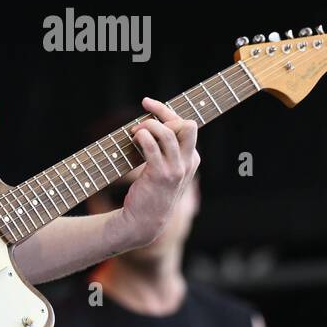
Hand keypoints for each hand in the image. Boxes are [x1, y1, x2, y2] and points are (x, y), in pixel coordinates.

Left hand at [117, 96, 199, 247]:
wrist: (144, 222)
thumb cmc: (151, 193)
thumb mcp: (165, 170)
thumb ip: (165, 150)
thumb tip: (150, 122)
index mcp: (192, 159)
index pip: (186, 125)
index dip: (166, 111)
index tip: (147, 103)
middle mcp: (188, 163)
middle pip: (187, 125)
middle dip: (164, 114)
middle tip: (144, 117)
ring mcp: (176, 169)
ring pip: (168, 132)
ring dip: (149, 125)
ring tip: (136, 131)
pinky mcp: (160, 175)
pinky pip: (152, 146)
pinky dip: (142, 136)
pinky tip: (134, 138)